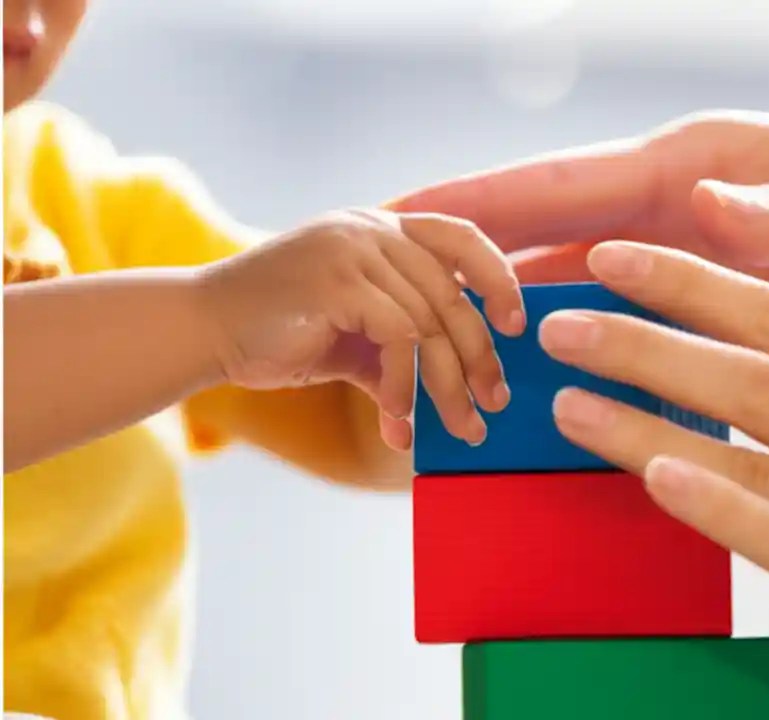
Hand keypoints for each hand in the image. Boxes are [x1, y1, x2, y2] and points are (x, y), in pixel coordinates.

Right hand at [196, 209, 524, 450]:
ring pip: (431, 322)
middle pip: (453, 293)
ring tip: (461, 429)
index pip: (460, 237)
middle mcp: (371, 231)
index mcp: (381, 231)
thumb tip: (463, 393)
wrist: (202, 331)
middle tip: (494, 404)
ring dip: (449, 387)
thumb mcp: (357, 338)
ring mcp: (353, 250)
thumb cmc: (280, 334)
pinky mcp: (337, 281)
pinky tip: (399, 422)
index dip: (498, 277)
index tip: (515, 325)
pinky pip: (399, 337)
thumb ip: (406, 346)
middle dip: (479, 357)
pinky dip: (405, 385)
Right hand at [391, 110, 768, 337]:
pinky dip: (583, 358)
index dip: (483, 198)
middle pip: (552, 235)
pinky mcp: (717, 322)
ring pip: (581, 291)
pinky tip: (541, 386)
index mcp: (707, 166)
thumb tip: (704, 204)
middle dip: (469, 256)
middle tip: (382, 279)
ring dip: (514, 317)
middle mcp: (686, 211)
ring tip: (439, 345)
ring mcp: (697, 269)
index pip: (572, 182)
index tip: (401, 208)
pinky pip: (630, 338)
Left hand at [534, 241, 768, 719]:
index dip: (696, 282)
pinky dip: (720, 500)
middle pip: (757, 365)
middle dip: (651, 335)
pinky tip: (657, 475)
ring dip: (652, 413)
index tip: (622, 259)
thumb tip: (765, 382)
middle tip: (566, 318)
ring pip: (757, 442)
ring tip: (571, 397)